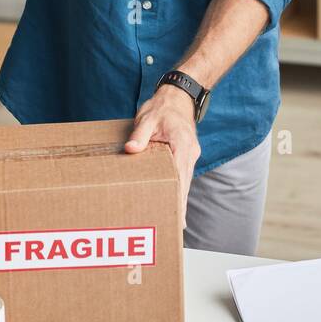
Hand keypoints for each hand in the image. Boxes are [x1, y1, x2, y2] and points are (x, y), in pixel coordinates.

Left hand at [125, 85, 200, 226]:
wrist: (178, 96)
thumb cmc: (162, 107)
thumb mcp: (147, 118)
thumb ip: (139, 135)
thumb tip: (130, 149)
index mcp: (182, 144)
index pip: (181, 177)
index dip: (180, 198)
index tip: (179, 216)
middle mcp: (190, 151)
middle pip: (186, 183)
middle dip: (182, 204)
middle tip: (177, 225)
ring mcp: (190, 153)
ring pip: (186, 180)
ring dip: (181, 197)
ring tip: (175, 218)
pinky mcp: (186, 153)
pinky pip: (183, 173)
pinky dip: (180, 186)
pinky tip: (173, 198)